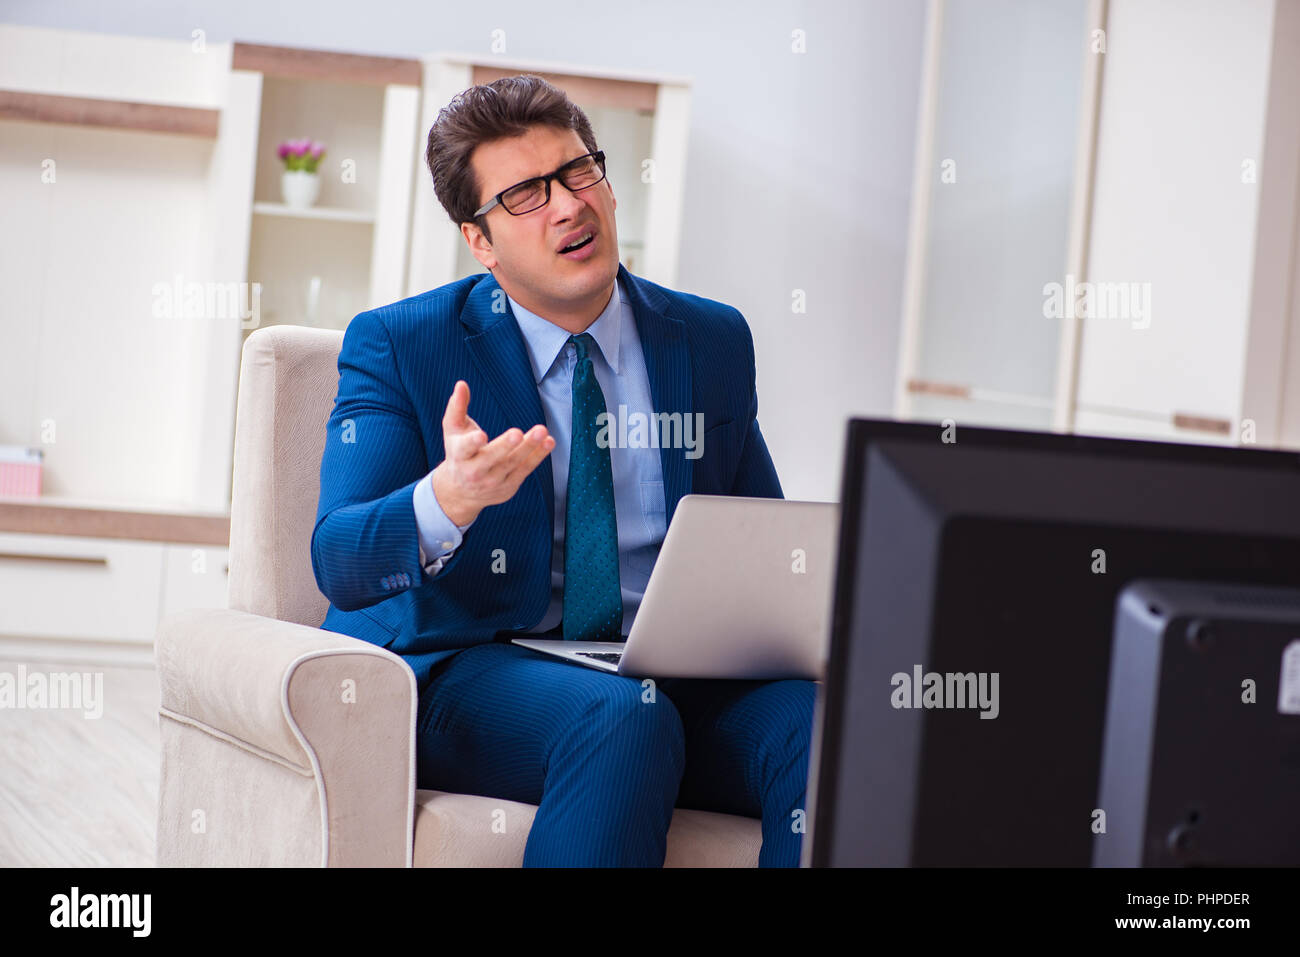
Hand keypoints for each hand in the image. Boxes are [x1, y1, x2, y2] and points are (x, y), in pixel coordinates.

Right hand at [430, 380, 554, 525]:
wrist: (461, 491)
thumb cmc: (458, 453)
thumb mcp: (452, 430)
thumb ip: (457, 407)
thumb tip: (461, 384)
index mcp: (459, 455)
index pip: (465, 449)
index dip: (472, 443)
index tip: (481, 436)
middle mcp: (475, 472)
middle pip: (492, 457)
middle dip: (505, 446)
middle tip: (517, 433)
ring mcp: (493, 481)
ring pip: (513, 463)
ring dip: (529, 448)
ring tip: (541, 432)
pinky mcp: (509, 486)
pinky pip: (525, 469)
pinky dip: (538, 456)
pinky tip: (548, 442)